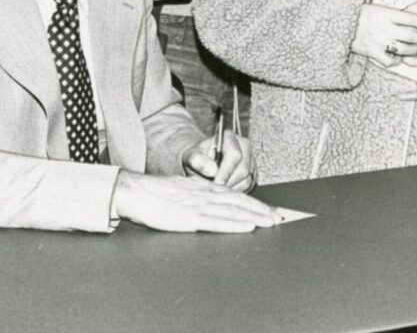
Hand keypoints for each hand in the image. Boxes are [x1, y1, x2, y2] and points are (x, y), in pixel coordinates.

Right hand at [112, 171, 277, 232]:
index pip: (235, 194)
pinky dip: (235, 225)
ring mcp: (199, 207)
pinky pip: (217, 222)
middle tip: (278, 218)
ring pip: (233, 211)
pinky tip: (247, 227)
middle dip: (261, 210)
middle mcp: (205, 195)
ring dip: (254, 217)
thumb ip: (198, 196)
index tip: (269, 209)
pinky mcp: (190, 218)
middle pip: (240, 201)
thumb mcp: (182, 190)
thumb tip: (212, 203)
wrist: (137, 193)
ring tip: (270, 223)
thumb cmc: (156, 193)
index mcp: (204, 188)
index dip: (255, 202)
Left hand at [182, 131, 253, 190]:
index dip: (226, 171)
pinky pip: (248, 186)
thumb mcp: (192, 157)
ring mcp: (250, 159)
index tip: (216, 182)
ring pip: (246, 179)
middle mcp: (244, 146)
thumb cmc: (198, 157)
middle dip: (227, 181)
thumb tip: (212, 170)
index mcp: (229, 137)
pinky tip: (224, 187)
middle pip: (243, 169)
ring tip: (217, 185)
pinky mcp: (252, 172)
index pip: (234, 155)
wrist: (202, 160)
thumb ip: (199, 161)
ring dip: (231, 187)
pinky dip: (235, 190)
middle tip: (214, 187)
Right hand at [353, 4, 416, 66]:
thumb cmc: (361, 15)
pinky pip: (390, 61)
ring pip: (405, 50)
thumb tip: (409, 18)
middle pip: (412, 36)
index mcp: (387, 15)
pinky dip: (397, 61)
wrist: (341, 22)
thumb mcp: (378, 9)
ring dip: (414, 51)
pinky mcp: (373, 52)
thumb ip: (393, 15)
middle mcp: (386, 28)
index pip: (412, 18)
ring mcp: (380, 41)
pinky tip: (399, 58)